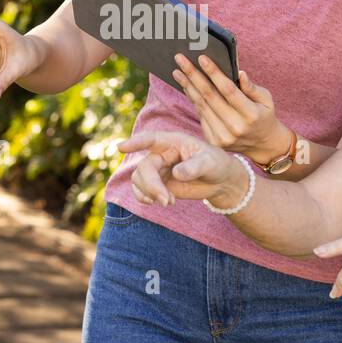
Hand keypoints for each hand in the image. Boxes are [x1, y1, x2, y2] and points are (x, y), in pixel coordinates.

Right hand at [116, 130, 244, 208]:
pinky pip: (140, 189)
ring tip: (169, 203)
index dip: (136, 142)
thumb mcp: (210, 163)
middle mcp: (162, 154)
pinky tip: (156, 203)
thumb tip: (176, 173)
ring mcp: (158, 170)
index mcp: (173, 142)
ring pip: (139, 179)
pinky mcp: (158, 184)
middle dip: (151, 185)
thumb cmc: (216, 164)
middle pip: (144, 167)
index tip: (120, 147)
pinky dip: (144, 197)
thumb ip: (194, 167)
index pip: (151, 139)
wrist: (220, 182)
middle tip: (166, 200)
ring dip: (149, 193)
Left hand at [170, 53, 285, 164]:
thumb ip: (252, 87)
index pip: (228, 90)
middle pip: (209, 96)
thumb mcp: (266, 99)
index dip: (214, 73)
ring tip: (177, 71)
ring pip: (201, 105)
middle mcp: (235, 127)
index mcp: (251, 114)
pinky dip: (192, 99)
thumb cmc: (263, 116)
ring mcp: (223, 136)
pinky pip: (200, 115)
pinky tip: (186, 86)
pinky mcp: (214, 141)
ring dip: (187, 86)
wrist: (262, 145)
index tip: (201, 58)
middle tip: (180, 59)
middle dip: (193, 75)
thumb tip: (239, 72)